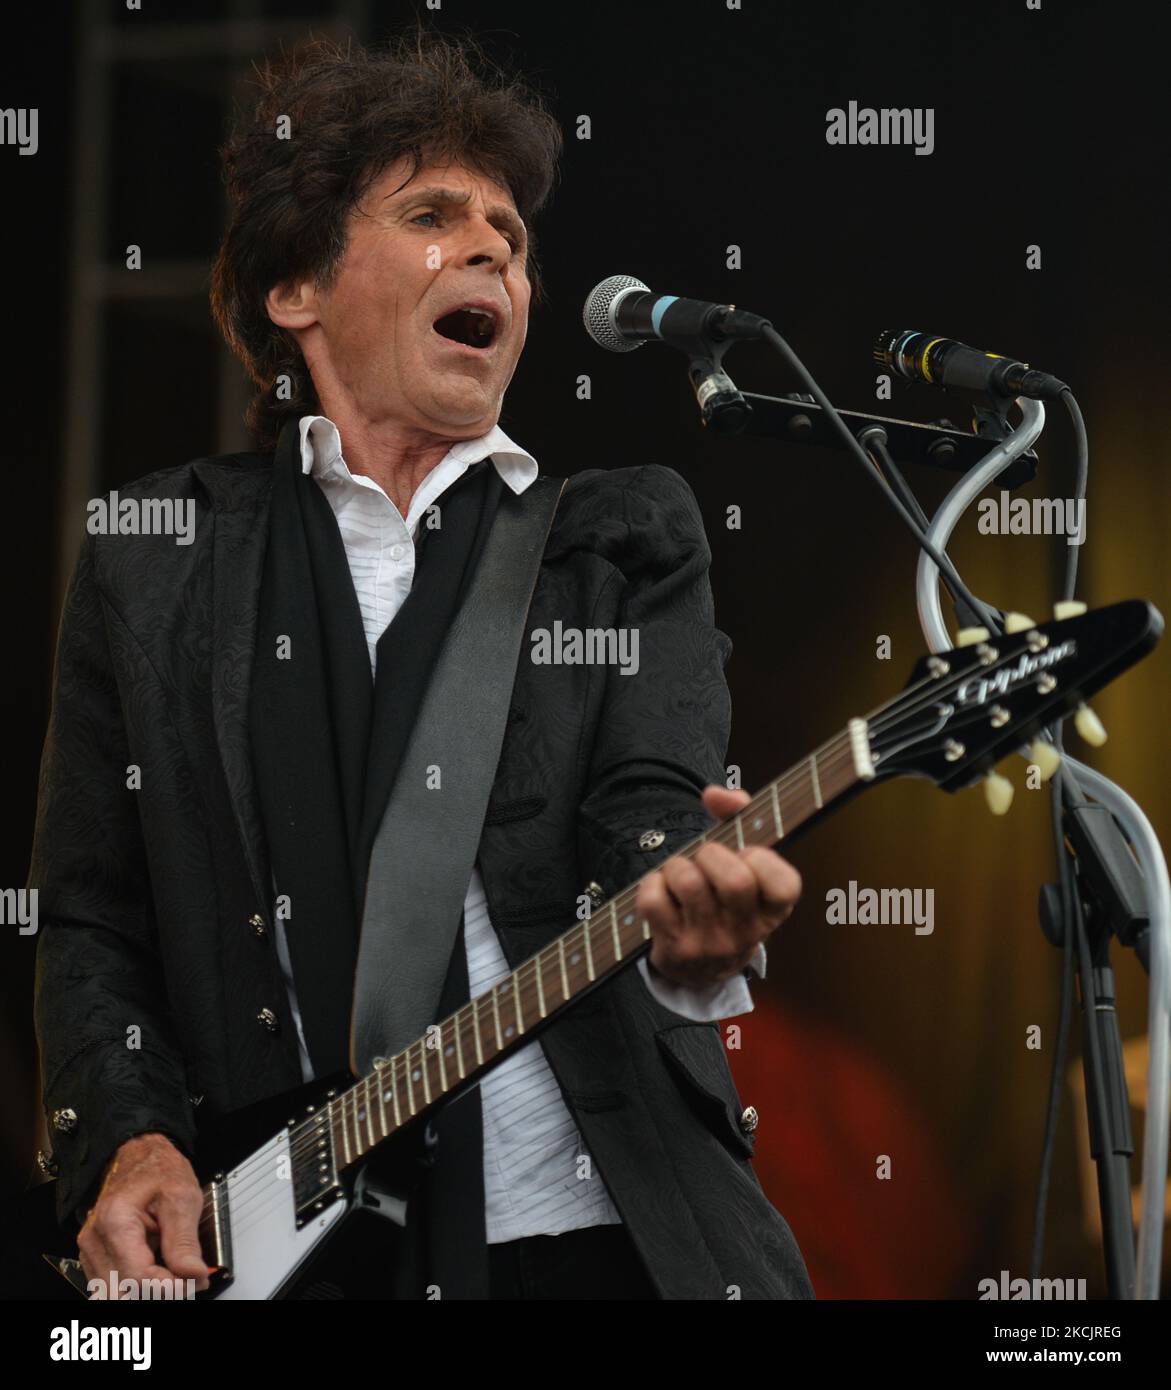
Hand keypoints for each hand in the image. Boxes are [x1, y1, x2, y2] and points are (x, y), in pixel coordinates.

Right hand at [77, 1132, 209, 1297]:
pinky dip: (138, 1284)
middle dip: (158, 1291)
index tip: (194, 1284)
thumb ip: (185, 1242)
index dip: (169, 1288)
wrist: (138, 1155)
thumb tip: (195, 1276)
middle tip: (187, 1280)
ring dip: (148, 1289)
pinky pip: (114, 1284)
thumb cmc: (157, 1170)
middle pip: (123, 1291)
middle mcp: (95, 1240)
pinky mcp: (95, 1257)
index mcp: (115, 1221)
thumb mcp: (182, 1197)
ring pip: (117, 1293)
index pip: (137, 1277)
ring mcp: (91, 1251)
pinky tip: (157, 1269)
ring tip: (174, 1271)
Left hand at [637, 785, 801, 988]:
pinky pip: (654, 900)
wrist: (701, 968)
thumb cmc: (723, 900)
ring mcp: (710, 944)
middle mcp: (747, 932)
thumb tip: (715, 794)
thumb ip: (737, 817)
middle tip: (704, 857)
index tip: (747, 854)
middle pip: (734, 882)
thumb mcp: (742, 865)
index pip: (785, 885)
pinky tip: (661, 891)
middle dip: (711, 853)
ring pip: (690, 884)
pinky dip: (651, 884)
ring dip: (677, 865)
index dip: (762, 859)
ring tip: (680, 873)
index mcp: (773, 910)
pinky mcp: (675, 950)